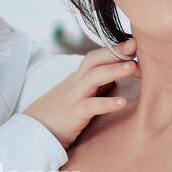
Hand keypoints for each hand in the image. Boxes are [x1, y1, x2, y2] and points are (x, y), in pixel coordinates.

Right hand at [24, 38, 138, 148]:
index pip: (96, 57)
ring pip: (92, 78)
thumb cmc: (61, 112)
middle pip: (93, 60)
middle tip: (136, 46)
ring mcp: (74, 97)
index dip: (114, 48)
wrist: (35, 129)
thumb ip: (98, 85)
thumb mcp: (80, 95)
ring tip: (133, 67)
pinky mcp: (73, 114)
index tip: (134, 42)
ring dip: (113, 70)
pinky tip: (122, 102)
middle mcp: (76, 83)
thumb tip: (124, 77)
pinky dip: (107, 103)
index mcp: (79, 78)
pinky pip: (91, 106)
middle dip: (115, 51)